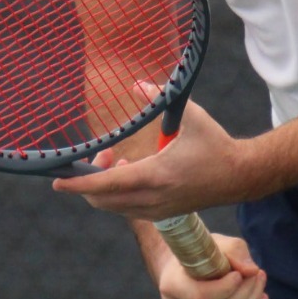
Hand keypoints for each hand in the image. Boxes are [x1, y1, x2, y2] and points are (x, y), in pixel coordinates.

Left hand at [51, 98, 250, 219]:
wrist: (240, 176)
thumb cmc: (215, 144)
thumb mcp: (192, 115)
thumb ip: (161, 98)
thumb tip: (137, 84)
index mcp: (156, 176)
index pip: (107, 185)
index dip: (79, 184)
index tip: (57, 183)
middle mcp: (153, 199)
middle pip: (102, 200)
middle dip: (89, 181)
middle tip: (101, 154)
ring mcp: (158, 210)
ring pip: (114, 207)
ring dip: (104, 188)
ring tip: (116, 159)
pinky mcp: (163, 214)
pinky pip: (127, 210)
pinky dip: (117, 195)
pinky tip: (128, 171)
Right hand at [155, 233, 266, 298]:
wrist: (181, 270)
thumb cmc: (200, 253)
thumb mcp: (216, 243)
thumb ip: (235, 251)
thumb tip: (252, 271)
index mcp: (170, 285)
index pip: (202, 297)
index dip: (227, 287)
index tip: (240, 273)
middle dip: (248, 292)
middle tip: (259, 274)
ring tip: (259, 284)